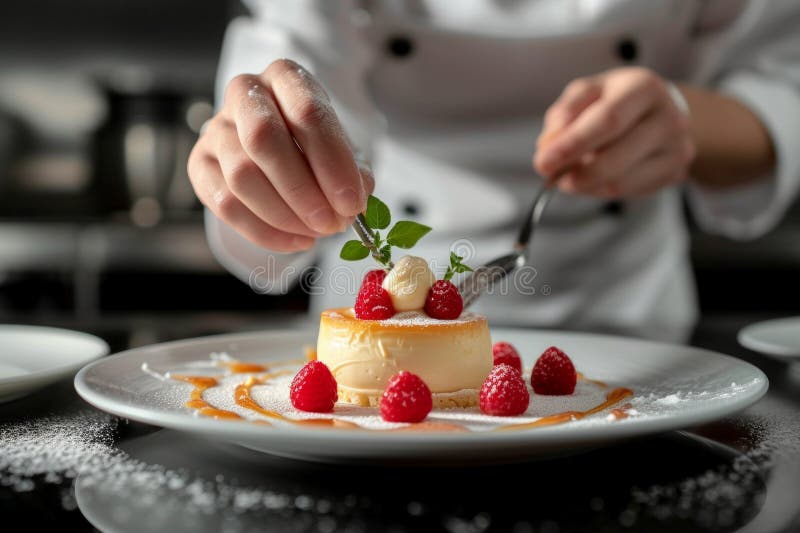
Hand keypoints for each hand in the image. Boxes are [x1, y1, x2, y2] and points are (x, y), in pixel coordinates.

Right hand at [188, 59, 373, 251]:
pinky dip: (265, 232)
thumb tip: (354, 201)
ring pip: (241, 176)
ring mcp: (216, 128)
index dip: (332, 162)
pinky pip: (225, 205)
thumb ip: (353, 173)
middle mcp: (245, 93)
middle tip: (331, 223)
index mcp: (286, 77)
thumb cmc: (314, 146)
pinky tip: (295, 240)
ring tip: (316, 232)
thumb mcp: (342, 150)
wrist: (275, 150)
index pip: (307, 112)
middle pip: (264, 139)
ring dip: (285, 215)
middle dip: (302, 190)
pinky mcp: (199, 163)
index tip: (352, 202)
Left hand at [534, 67, 695, 197]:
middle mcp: (668, 117)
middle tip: (551, 178)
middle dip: (576, 173)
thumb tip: (548, 144)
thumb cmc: (617, 101)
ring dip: (584, 185)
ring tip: (569, 177)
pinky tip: (593, 179)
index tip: (543, 162)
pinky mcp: (675, 173)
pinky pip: (627, 192)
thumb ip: (564, 113)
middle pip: (615, 157)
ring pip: (619, 182)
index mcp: (643, 87)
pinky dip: (600, 190)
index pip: (607, 120)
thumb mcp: (588, 93)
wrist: (661, 112)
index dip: (572, 145)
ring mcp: (676, 148)